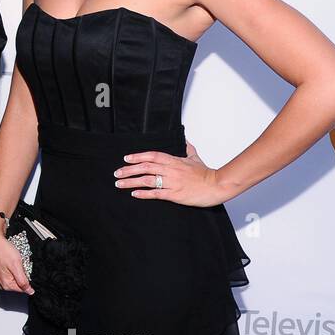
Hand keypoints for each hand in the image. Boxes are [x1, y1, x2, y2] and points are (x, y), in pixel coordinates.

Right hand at [0, 228, 32, 294]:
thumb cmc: (3, 251)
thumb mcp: (16, 266)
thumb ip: (23, 281)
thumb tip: (29, 291)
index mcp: (6, 284)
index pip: (23, 289)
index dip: (28, 280)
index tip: (24, 270)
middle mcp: (2, 284)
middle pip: (19, 284)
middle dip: (23, 275)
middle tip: (19, 265)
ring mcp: (0, 279)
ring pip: (16, 279)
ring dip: (19, 272)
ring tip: (15, 262)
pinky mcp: (0, 273)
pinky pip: (12, 275)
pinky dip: (14, 269)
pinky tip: (12, 262)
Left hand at [115, 140, 230, 207]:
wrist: (217, 185)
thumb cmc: (206, 173)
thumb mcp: (195, 157)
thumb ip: (188, 148)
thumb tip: (185, 139)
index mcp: (174, 160)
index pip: (152, 155)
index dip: (137, 156)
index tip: (126, 159)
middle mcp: (171, 170)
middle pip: (145, 167)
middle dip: (129, 170)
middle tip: (117, 172)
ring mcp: (172, 182)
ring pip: (147, 180)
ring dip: (131, 181)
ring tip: (119, 183)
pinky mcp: (174, 194)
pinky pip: (155, 193)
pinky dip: (143, 193)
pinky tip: (134, 193)